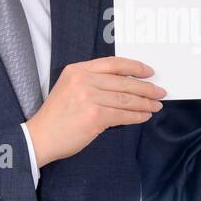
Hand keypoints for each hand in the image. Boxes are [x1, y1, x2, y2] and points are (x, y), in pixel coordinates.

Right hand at [26, 56, 166, 167]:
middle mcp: (83, 80)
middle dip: (146, 88)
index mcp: (77, 70)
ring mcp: (89, 97)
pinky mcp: (95, 116)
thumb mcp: (70, 88)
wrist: (41, 137)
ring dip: (145, 103)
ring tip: (156, 106)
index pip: (113, 63)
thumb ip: (93, 82)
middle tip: (160, 92)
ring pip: (126, 99)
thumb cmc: (57, 116)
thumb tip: (127, 85)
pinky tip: (144, 116)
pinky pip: (123, 115)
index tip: (149, 72)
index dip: (135, 67)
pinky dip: (137, 116)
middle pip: (124, 81)